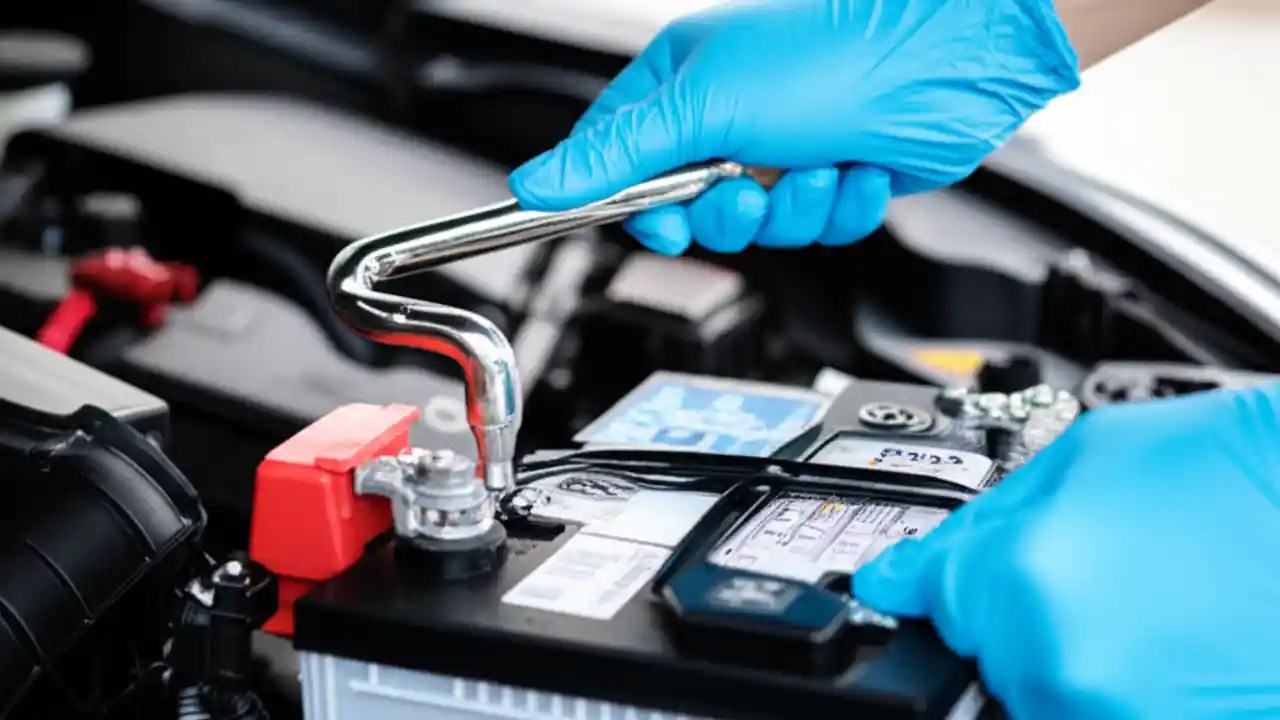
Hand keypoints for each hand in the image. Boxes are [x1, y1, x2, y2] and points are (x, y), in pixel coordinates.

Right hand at [508, 0, 1078, 254]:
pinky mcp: (830, 176)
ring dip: (791, 209)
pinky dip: (838, 207)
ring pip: (754, 226)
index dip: (630, 201)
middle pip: (686, 207)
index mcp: (681, 81)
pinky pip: (813, 228)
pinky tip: (857, 167)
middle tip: (744, 189)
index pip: (618, 157)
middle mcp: (729, 114)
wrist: (948, 63)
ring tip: (818, 167)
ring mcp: (781, 147)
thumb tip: (537, 181)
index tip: (651, 218)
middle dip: (724, 213)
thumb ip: (615, 154)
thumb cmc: (831, 56)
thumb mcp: (704, 106)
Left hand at [854, 385, 1279, 718]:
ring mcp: (1107, 712)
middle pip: (982, 651)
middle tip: (1083, 576)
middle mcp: (1053, 662)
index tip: (905, 586)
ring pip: (1037, 690)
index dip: (921, 582)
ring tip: (1138, 606)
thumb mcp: (1084, 457)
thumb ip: (985, 519)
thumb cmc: (1228, 474)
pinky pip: (1092, 706)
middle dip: (1013, 616)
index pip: (918, 596)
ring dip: (1065, 655)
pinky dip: (1115, 682)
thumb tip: (906, 570)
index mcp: (1018, 579)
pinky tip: (1163, 641)